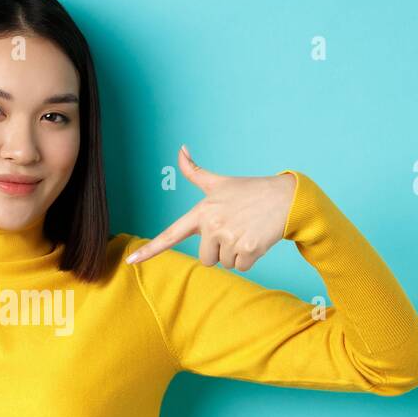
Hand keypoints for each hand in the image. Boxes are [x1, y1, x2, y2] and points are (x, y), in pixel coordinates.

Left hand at [124, 145, 295, 270]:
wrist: (286, 198)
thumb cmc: (250, 192)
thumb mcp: (220, 182)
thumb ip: (195, 171)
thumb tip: (180, 149)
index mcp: (201, 212)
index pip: (170, 234)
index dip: (150, 250)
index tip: (131, 261)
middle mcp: (212, 224)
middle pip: (205, 258)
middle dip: (221, 250)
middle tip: (236, 229)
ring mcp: (229, 237)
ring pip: (225, 263)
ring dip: (237, 253)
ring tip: (247, 231)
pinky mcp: (248, 248)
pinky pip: (242, 267)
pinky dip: (251, 258)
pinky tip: (257, 238)